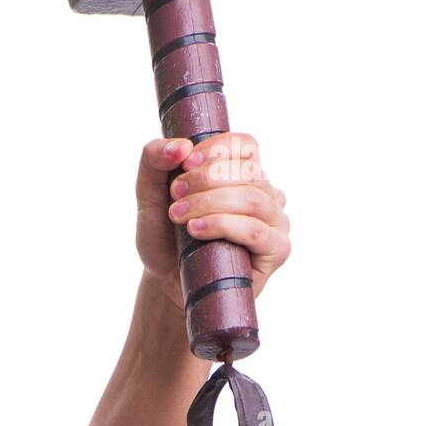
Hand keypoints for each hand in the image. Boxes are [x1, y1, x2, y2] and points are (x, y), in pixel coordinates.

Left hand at [136, 132, 291, 311]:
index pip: (244, 145)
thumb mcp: (149, 195)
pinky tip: (196, 230)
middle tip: (174, 197)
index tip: (183, 164)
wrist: (166, 281)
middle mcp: (265, 194)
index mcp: (242, 174)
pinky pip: (257, 231)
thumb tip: (180, 144)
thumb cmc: (164, 236)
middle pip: (247, 171)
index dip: (215, 149)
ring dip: (210, 203)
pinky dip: (224, 226)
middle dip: (204, 180)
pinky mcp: (276, 250)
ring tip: (179, 216)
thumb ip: (153, 161)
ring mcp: (275, 221)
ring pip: (253, 199)